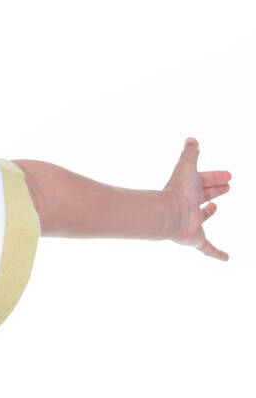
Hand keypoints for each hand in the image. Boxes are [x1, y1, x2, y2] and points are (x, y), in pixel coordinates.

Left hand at [163, 138, 230, 260]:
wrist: (169, 214)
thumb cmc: (178, 191)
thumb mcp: (187, 168)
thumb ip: (190, 153)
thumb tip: (191, 138)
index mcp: (187, 190)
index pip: (203, 181)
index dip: (215, 177)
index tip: (228, 176)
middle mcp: (188, 205)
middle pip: (203, 195)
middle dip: (214, 189)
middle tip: (227, 186)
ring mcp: (192, 222)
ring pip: (202, 216)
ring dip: (209, 212)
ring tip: (215, 206)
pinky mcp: (196, 239)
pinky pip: (208, 248)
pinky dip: (216, 253)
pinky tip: (226, 258)